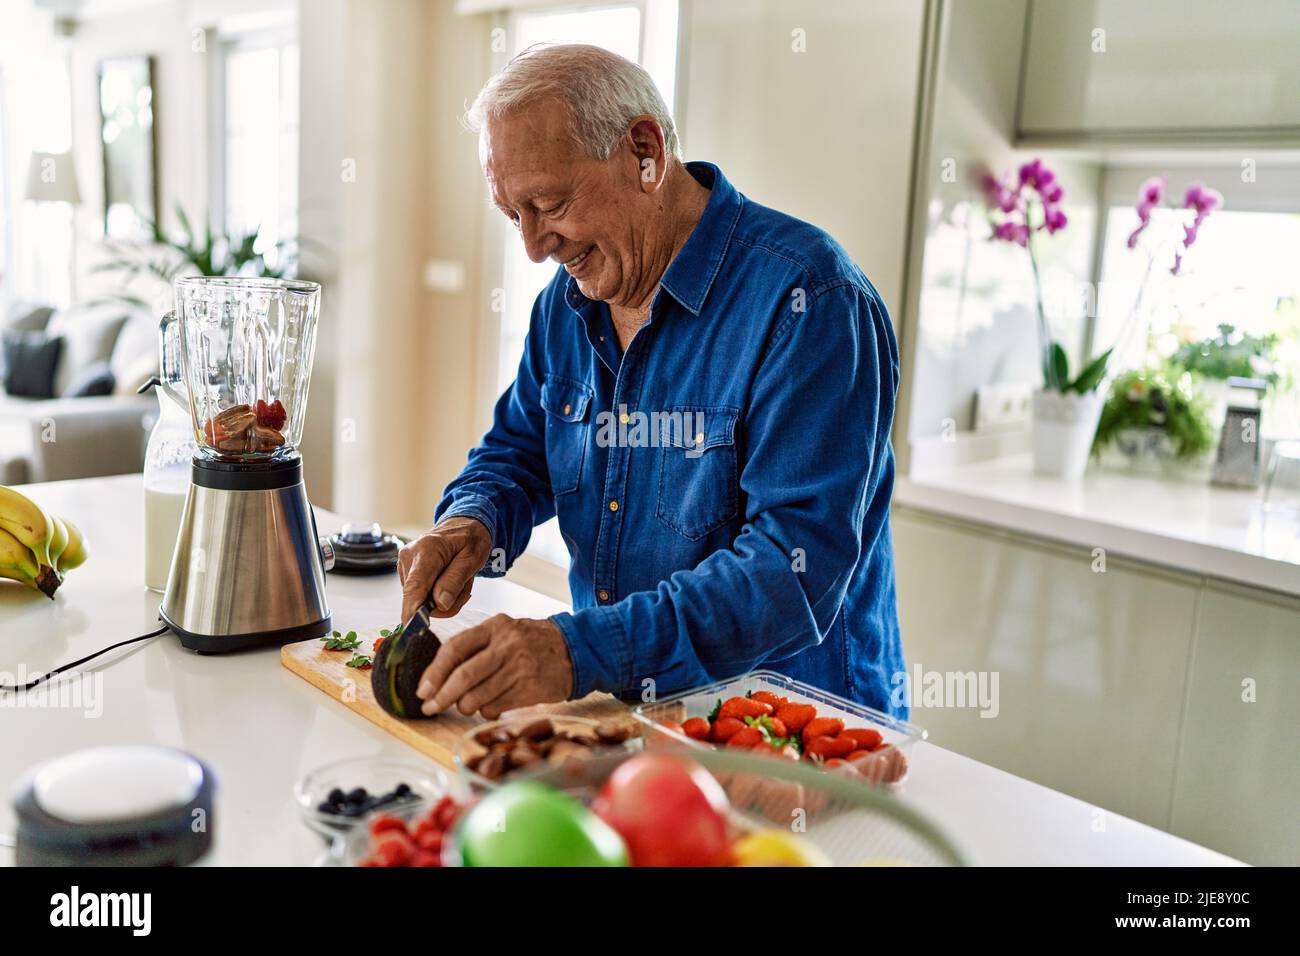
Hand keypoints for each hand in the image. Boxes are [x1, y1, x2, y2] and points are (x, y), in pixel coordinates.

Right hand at [397, 516, 491, 622]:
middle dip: (444, 603)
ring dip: (443, 599)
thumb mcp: (472, 558)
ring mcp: (404, 565)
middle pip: (419, 598)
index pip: (415, 585)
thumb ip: (455, 580)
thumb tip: (439, 604)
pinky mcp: (405, 572)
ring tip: (457, 580)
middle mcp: (409, 557)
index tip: (410, 626)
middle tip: (465, 589)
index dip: (412, 608)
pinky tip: (447, 580)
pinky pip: (420, 595)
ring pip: (421, 600)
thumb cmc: (470, 539)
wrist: (462, 525)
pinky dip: (437, 595)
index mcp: (426, 550)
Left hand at [416, 614, 573, 717]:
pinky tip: (489, 707)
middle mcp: (507, 646)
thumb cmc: (532, 642)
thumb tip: (439, 674)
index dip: (434, 672)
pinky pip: (496, 708)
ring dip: (464, 706)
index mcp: (495, 627)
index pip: (455, 648)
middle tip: (430, 707)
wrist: (576, 650)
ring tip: (464, 705)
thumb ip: (476, 647)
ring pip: (478, 696)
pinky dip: (486, 712)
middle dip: (441, 696)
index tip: (422, 689)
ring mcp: (520, 668)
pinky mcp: (530, 690)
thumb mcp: (505, 631)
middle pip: (463, 676)